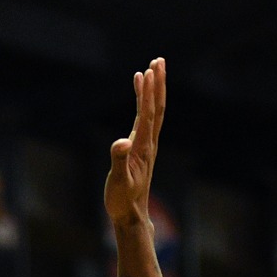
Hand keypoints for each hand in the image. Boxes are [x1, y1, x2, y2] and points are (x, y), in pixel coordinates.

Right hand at [104, 57, 165, 225]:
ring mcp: (147, 145)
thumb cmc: (122, 200)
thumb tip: (121, 142)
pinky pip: (146, 120)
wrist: (131, 215)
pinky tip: (140, 95)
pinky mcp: (142, 149)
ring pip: (154, 112)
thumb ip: (119, 161)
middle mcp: (149, 143)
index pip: (147, 114)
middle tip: (159, 61)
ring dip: (154, 91)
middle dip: (158, 84)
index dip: (147, 93)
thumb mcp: (118, 182)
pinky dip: (144, 104)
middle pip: (157, 108)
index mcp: (143, 147)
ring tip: (152, 69)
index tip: (147, 71)